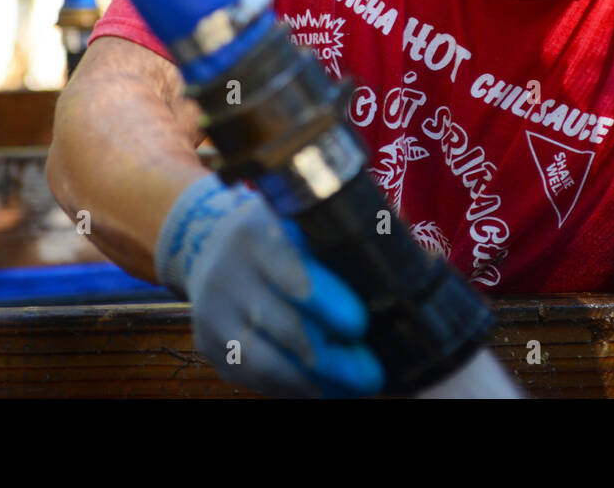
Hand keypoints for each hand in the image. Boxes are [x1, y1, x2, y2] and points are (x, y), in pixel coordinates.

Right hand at [155, 174, 384, 396]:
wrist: (213, 245)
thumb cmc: (284, 235)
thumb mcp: (303, 220)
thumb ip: (343, 239)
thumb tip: (405, 271)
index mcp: (257, 233)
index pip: (291, 270)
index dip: (326, 300)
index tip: (360, 324)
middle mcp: (227, 272)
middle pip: (283, 324)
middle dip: (332, 356)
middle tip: (373, 374)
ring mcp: (213, 312)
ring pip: (264, 361)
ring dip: (315, 383)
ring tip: (355, 392)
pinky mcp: (208, 344)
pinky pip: (253, 378)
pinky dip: (292, 390)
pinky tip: (325, 393)